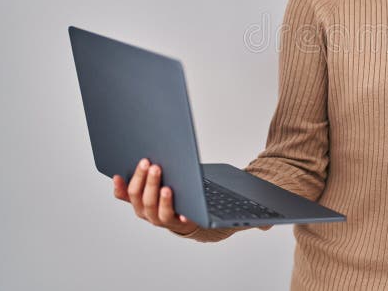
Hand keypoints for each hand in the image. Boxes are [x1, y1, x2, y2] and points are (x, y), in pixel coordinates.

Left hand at [113, 158, 272, 233]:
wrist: (196, 212)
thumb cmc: (213, 210)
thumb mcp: (234, 215)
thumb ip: (250, 220)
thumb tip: (269, 225)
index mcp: (184, 225)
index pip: (174, 220)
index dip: (169, 208)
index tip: (171, 193)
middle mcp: (162, 220)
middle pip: (151, 208)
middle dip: (153, 187)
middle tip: (158, 167)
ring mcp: (148, 211)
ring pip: (137, 201)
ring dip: (139, 182)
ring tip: (146, 162)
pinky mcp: (139, 200)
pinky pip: (125, 197)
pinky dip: (119, 188)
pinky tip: (117, 175)